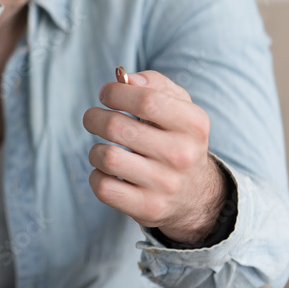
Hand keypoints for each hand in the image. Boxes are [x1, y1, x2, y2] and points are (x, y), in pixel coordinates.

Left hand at [82, 70, 227, 243]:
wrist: (195, 196)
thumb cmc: (177, 140)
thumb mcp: (180, 108)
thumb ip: (155, 84)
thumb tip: (126, 79)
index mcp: (193, 124)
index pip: (146, 100)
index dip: (115, 92)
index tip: (106, 94)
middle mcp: (182, 155)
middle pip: (117, 127)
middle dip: (94, 118)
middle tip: (93, 118)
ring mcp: (165, 185)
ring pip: (107, 157)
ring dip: (95, 150)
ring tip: (103, 149)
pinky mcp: (147, 208)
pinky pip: (104, 187)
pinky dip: (96, 176)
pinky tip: (107, 172)